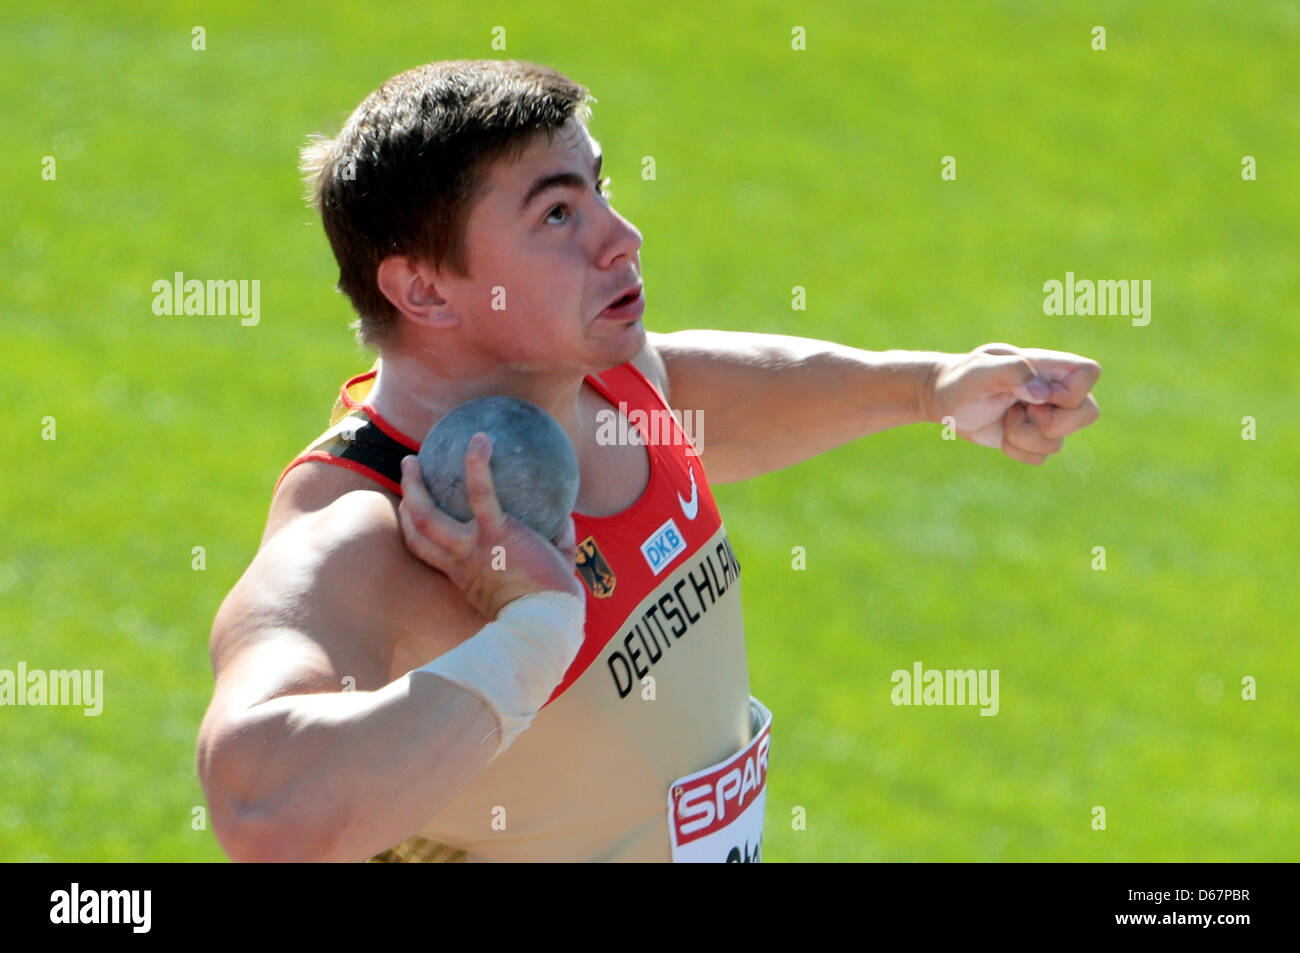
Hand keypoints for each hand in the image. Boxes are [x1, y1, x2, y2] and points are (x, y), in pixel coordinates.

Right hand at [397, 433, 583, 618]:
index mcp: (465, 574)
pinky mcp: (495, 534)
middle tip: (409, 471)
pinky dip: (476, 464)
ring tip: (415, 455)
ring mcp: (473, 548)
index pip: (430, 551)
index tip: (418, 506)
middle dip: (407, 499)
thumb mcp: (547, 575)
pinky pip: (480, 493)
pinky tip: (481, 439)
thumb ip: (555, 546)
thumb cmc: (552, 606)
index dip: (417, 528)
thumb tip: (566, 521)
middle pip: (417, 530)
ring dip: (416, 484)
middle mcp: (460, 561)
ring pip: (426, 516)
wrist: (548, 622)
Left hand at [928, 342, 1101, 463]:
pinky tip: (1001, 433)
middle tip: (1018, 411)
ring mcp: (1046, 417)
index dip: (1070, 392)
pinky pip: (1040, 458)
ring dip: (1022, 437)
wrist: (943, 401)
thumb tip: (1043, 394)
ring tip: (1003, 418)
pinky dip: (1016, 450)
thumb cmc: (960, 380)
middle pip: (1089, 414)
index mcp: (1049, 366)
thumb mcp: (979, 370)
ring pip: (1058, 443)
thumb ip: (1012, 372)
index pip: (1090, 373)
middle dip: (1049, 424)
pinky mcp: (1033, 439)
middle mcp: (1054, 391)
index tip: (1037, 395)